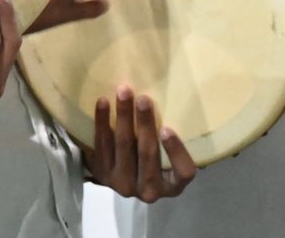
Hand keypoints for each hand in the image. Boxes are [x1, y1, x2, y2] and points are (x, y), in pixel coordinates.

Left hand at [86, 86, 196, 202]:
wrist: (121, 176)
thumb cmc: (154, 160)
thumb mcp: (169, 158)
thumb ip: (170, 141)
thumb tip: (167, 99)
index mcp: (173, 186)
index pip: (183, 172)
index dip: (176, 151)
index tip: (166, 128)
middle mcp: (149, 190)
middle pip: (147, 153)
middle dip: (145, 123)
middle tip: (143, 98)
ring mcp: (123, 184)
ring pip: (123, 146)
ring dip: (123, 116)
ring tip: (123, 93)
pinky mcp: (102, 174)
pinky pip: (101, 144)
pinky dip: (102, 121)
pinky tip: (103, 102)